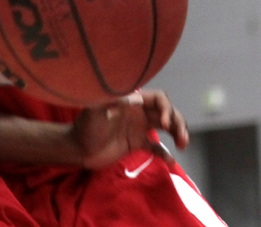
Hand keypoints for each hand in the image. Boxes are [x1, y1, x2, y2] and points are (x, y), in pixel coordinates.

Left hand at [71, 90, 187, 169]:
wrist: (77, 148)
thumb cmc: (85, 126)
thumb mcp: (96, 110)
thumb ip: (113, 101)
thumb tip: (138, 99)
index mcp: (132, 101)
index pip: (158, 98)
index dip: (166, 108)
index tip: (164, 123)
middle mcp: (139, 112)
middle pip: (167, 112)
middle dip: (178, 121)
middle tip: (180, 137)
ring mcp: (139, 128)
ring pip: (167, 127)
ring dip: (178, 133)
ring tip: (183, 144)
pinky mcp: (136, 143)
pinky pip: (156, 147)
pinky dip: (165, 153)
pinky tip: (170, 161)